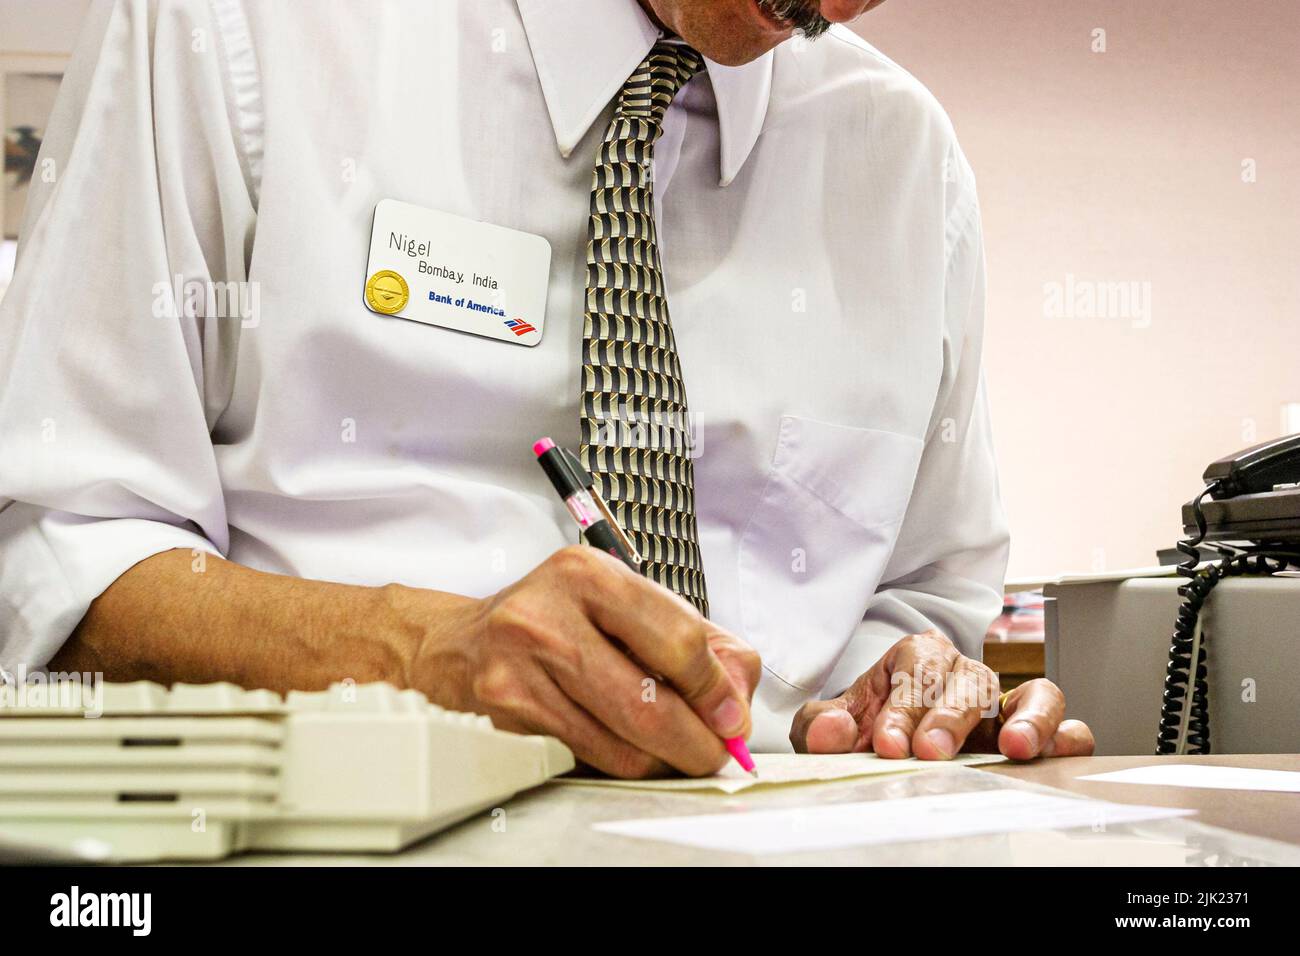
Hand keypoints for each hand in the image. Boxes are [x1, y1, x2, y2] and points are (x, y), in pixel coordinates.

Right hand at [394, 546, 760, 778]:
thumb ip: (694, 639)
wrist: (458, 645)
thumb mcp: (620, 602)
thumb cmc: (552, 620)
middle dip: (698, 741)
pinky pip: (588, 760)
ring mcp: (520, 670)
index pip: (677, 639)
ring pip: (622, 744)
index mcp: (587, 575)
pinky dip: (622, 764)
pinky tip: (625, 746)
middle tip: (715, 751)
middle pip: (649, 702)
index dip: (716, 689)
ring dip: (663, 760)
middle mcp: (547, 617)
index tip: (731, 716)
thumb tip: (735, 698)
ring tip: (673, 750)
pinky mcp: (506, 718)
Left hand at [788, 629, 1092, 759]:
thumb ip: (822, 725)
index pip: (918, 668)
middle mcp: (965, 673)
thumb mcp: (835, 722)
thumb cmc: (868, 727)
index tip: (887, 743)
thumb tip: (832, 732)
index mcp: (918, 658)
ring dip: (1028, 719)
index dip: (903, 705)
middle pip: (969, 681)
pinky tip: (1056, 755)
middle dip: (950, 717)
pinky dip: (1067, 737)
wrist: (889, 744)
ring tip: (1016, 748)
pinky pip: (1065, 725)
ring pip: (1033, 693)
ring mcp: (1004, 703)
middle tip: (931, 752)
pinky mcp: (1034, 733)